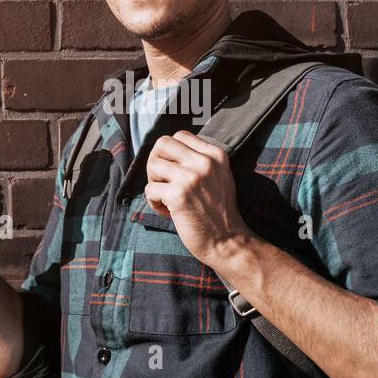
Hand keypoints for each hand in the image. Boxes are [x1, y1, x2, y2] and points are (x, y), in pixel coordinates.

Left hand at [143, 130, 255, 270]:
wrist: (227, 242)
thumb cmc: (218, 212)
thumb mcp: (219, 176)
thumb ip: (200, 160)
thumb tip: (167, 150)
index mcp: (215, 154)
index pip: (180, 135)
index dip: (170, 153)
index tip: (175, 172)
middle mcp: (204, 162)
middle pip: (162, 143)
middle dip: (156, 162)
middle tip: (163, 181)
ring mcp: (191, 177)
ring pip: (153, 164)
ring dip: (154, 183)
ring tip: (166, 198)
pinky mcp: (178, 195)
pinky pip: (149, 189)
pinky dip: (154, 202)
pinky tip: (167, 212)